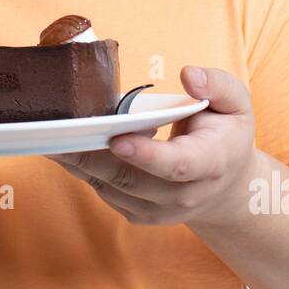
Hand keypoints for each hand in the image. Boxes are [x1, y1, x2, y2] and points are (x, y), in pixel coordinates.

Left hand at [45, 65, 259, 226]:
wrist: (226, 187)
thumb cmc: (226, 135)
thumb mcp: (237, 104)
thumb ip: (219, 85)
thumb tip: (188, 74)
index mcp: (211, 163)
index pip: (177, 165)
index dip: (147, 155)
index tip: (118, 139)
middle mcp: (184, 194)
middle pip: (132, 179)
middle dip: (92, 157)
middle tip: (58, 134)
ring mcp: (159, 210)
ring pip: (111, 187)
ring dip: (79, 163)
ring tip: (50, 137)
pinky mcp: (138, 213)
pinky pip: (104, 191)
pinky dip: (84, 169)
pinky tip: (66, 147)